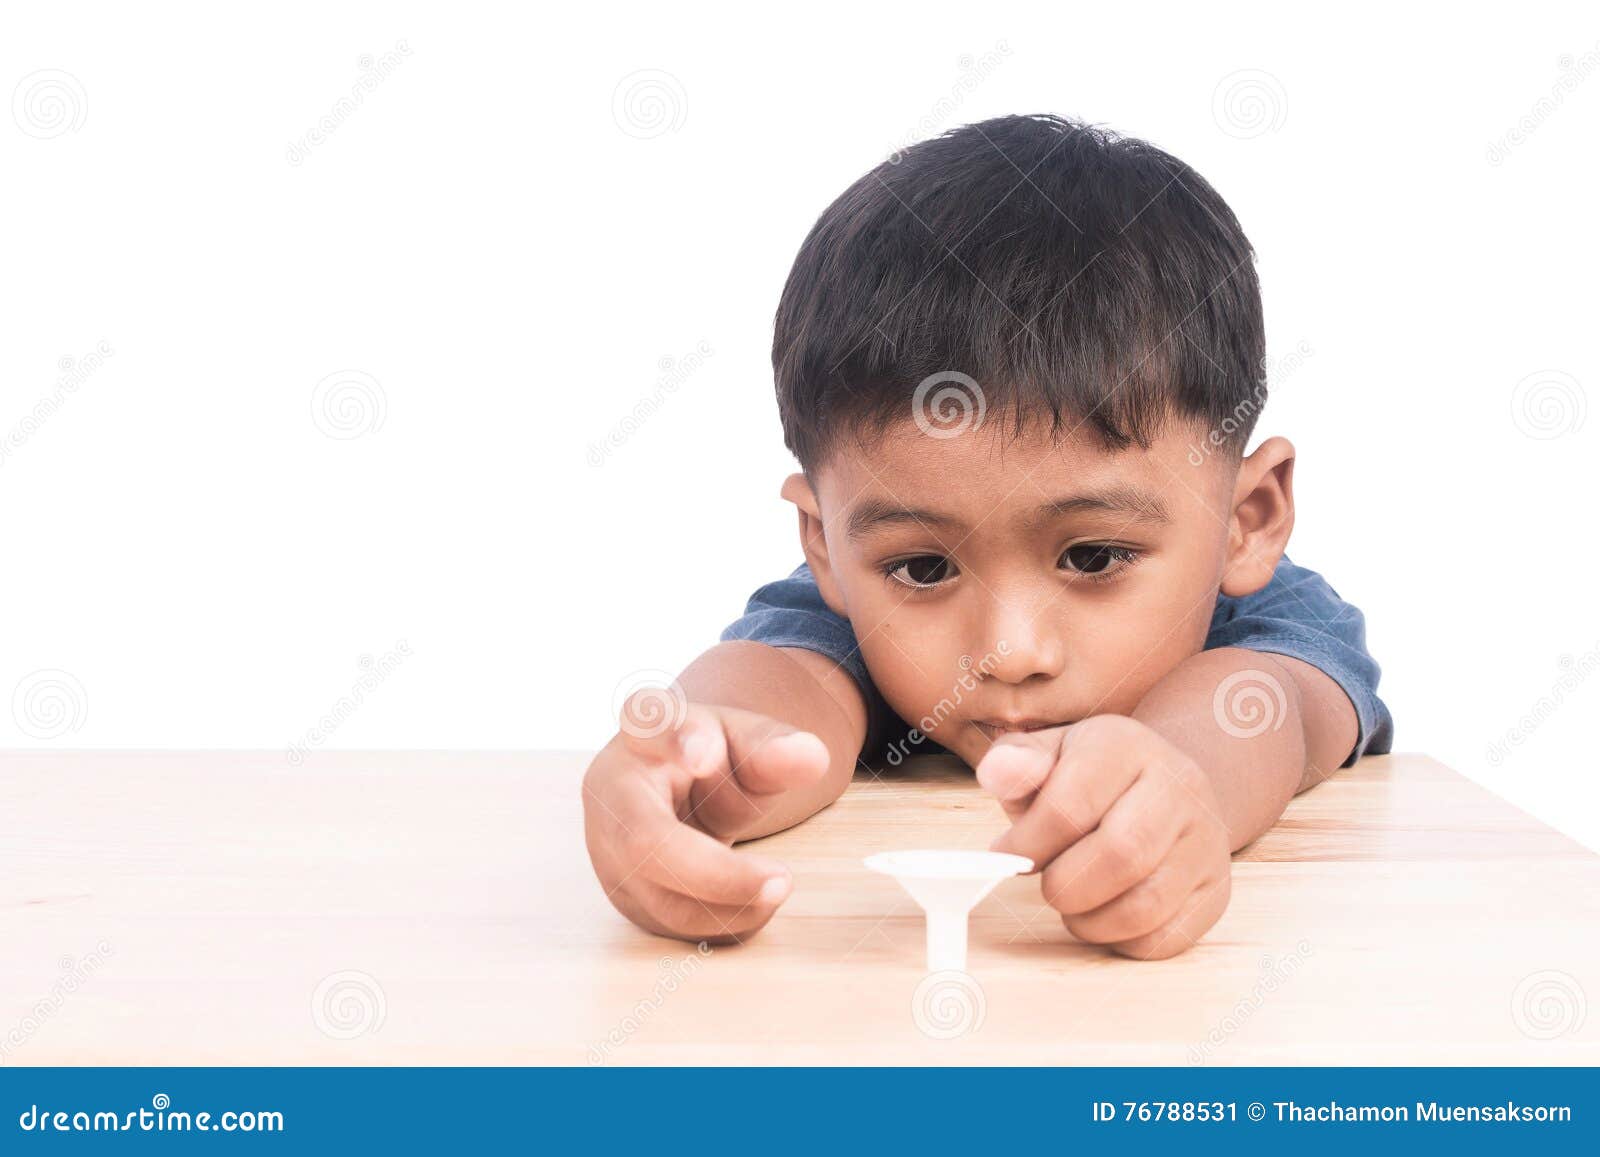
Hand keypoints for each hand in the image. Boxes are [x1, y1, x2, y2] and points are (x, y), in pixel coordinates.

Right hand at [583, 693, 830, 943]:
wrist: (680, 794)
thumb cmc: (711, 763)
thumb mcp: (744, 742)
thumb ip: (774, 747)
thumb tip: (810, 757)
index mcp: (643, 734)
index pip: (648, 727)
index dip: (673, 741)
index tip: (706, 754)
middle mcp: (612, 793)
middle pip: (644, 841)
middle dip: (715, 872)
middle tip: (782, 879)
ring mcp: (610, 853)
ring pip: (661, 899)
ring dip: (729, 906)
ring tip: (779, 885)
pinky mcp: (629, 897)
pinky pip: (677, 927)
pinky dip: (726, 922)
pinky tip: (756, 901)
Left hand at [977, 715, 1230, 959]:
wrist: (1162, 787)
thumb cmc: (1088, 777)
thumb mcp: (1048, 755)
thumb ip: (1016, 764)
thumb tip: (996, 774)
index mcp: (1126, 745)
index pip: (1071, 805)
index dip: (1028, 843)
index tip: (1006, 855)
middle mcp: (1179, 786)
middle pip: (1120, 854)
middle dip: (1064, 885)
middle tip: (1045, 885)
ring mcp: (1207, 839)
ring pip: (1146, 904)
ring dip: (1090, 920)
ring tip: (1071, 902)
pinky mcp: (1217, 889)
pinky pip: (1166, 937)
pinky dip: (1121, 940)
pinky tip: (1104, 915)